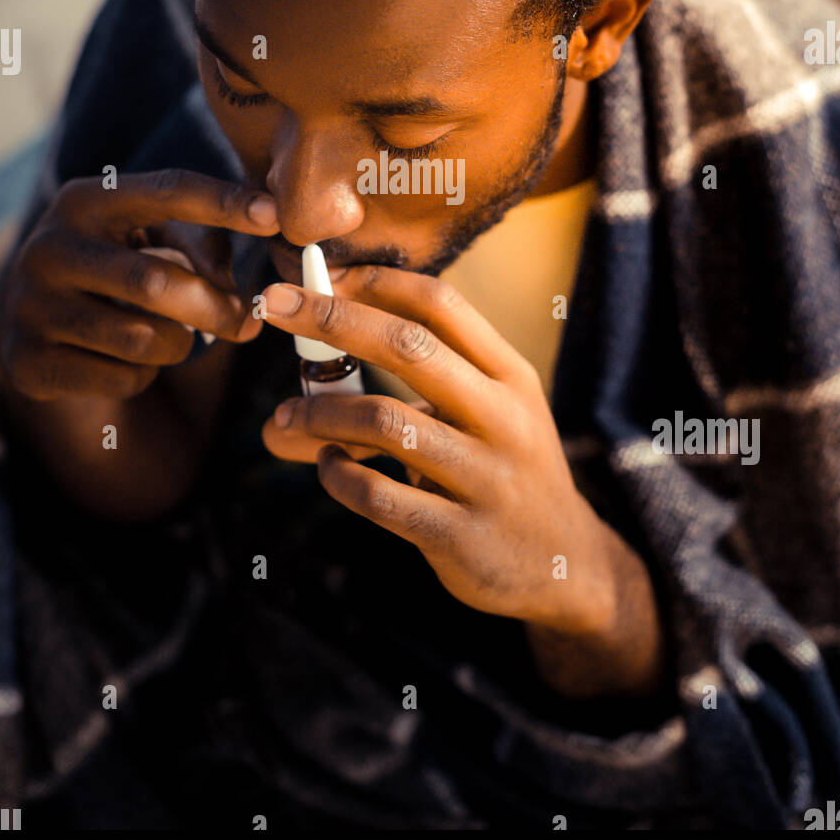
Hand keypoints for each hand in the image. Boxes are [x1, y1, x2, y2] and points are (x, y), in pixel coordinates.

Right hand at [0, 169, 278, 400]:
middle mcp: (51, 248)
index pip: (165, 192)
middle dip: (215, 308)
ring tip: (169, 334)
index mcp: (86, 202)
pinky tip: (125, 359)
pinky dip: (143, 376)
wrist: (27, 316)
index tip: (274, 216)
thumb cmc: (114, 264)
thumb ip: (202, 248)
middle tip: (249, 321)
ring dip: (178, 345)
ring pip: (144, 340)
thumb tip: (238, 295)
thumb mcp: (150, 237)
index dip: (223, 203)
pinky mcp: (31, 361)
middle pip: (156, 284)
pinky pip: (122, 378)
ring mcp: (33, 307)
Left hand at [259, 265, 616, 637]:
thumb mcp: (493, 413)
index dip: (375, 282)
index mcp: (510, 376)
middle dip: (331, 318)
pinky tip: (329, 467)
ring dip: (319, 413)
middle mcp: (503, 418)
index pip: (441, 304)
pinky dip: (338, 477)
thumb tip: (319, 361)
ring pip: (384, 422)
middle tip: (273, 306)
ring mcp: (485, 478)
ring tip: (285, 417)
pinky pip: (379, 498)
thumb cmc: (507, 471)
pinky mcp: (460, 536)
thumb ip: (422, 384)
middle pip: (408, 346)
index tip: (323, 275)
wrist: (566, 564)